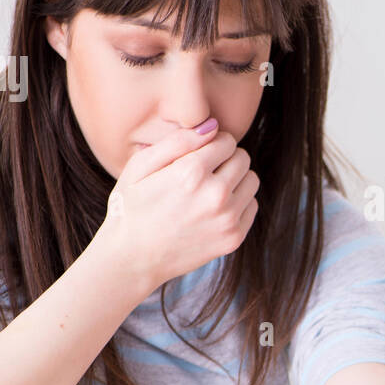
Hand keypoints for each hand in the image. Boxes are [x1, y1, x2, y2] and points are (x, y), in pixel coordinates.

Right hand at [93, 123, 258, 290]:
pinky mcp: (233, 238)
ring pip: (252, 180)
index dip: (211, 144)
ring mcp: (227, 219)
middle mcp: (215, 195)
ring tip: (209, 190)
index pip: (226, 140)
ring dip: (235, 180)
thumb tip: (212, 126)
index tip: (197, 155)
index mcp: (191, 172)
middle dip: (226, 160)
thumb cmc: (132, 207)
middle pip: (243, 158)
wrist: (133, 258)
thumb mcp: (140, 166)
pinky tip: (213, 210)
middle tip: (203, 173)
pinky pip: (252, 206)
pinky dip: (238, 203)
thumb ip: (178, 141)